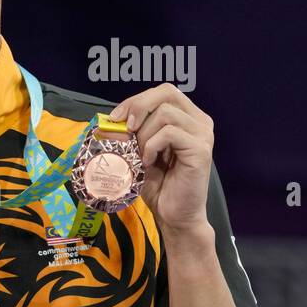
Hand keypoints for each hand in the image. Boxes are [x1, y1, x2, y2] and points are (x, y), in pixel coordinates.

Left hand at [109, 84, 213, 236]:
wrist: (174, 214)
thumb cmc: (158, 185)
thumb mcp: (137, 153)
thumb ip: (127, 135)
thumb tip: (104, 123)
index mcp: (188, 118)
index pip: (163, 91)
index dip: (137, 100)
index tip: (116, 118)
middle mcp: (200, 121)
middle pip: (167, 92)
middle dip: (139, 107)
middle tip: (126, 129)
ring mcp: (203, 134)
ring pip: (165, 114)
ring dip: (144, 134)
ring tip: (141, 156)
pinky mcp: (201, 149)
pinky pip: (169, 133)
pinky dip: (152, 146)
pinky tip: (149, 162)